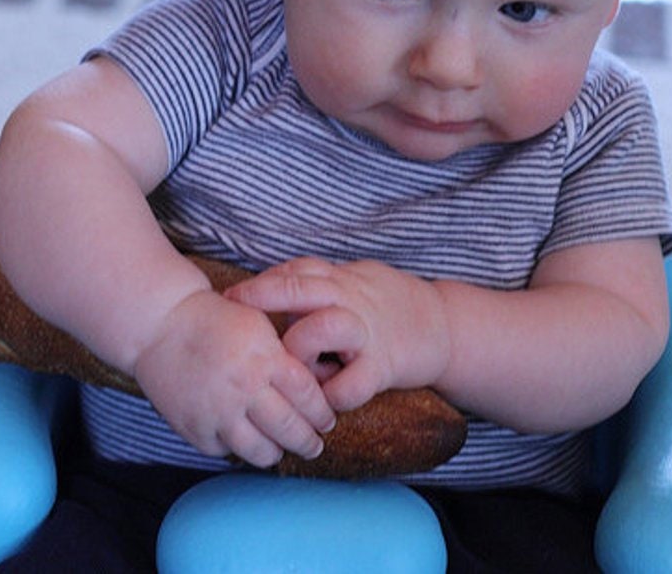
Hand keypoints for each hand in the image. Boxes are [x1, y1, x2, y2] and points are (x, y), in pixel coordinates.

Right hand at [133, 288, 335, 468]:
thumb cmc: (216, 320)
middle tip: (315, 445)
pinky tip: (246, 440)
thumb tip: (312, 389)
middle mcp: (244, 389)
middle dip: (308, 442)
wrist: (162, 324)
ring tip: (282, 449)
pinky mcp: (194, 429)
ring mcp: (217, 413)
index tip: (327, 420)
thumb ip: (283, 356)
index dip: (321, 412)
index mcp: (265, 358)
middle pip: (289, 429)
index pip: (307, 397)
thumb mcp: (258, 325)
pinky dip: (238, 448)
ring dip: (276, 452)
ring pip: (260, 450)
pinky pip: (226, 451)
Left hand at [226, 257, 449, 412]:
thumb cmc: (387, 305)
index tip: (229, 297)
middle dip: (264, 297)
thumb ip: (318, 283)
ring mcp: (368, 332)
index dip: (262, 282)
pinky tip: (320, 400)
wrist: (442, 326)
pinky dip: (330, 395)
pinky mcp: (384, 366)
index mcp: (343, 280)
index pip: (297, 271)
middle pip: (304, 288)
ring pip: (326, 325)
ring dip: (300, 346)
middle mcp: (352, 300)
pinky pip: (352, 384)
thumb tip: (271, 284)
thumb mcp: (354, 280)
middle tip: (235, 313)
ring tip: (289, 367)